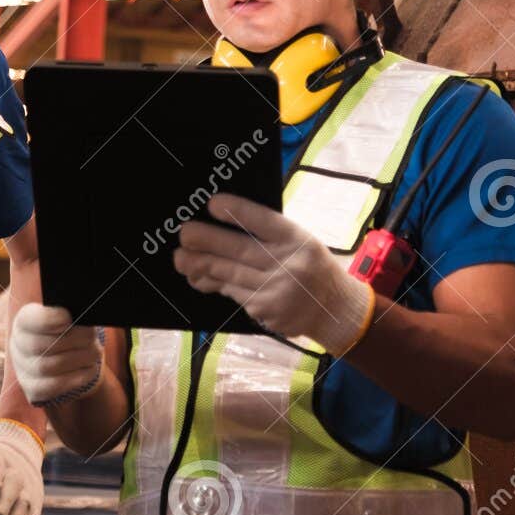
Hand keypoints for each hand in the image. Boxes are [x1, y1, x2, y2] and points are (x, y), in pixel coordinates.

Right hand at [9, 304, 102, 406]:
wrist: (65, 356)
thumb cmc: (70, 330)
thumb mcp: (69, 316)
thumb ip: (71, 313)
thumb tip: (78, 317)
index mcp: (25, 320)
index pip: (29, 319)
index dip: (48, 319)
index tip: (68, 318)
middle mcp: (18, 344)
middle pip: (40, 345)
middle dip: (71, 340)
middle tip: (92, 337)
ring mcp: (23, 369)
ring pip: (47, 367)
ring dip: (77, 359)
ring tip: (94, 352)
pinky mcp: (33, 389)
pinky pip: (52, 387)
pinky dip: (75, 378)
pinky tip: (90, 368)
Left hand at [174, 193, 374, 353]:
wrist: (333, 310)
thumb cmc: (310, 266)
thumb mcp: (300, 242)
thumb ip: (268, 234)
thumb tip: (222, 224)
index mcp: (297, 239)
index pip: (264, 221)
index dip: (237, 212)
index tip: (212, 204)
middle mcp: (288, 264)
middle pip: (240, 250)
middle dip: (207, 241)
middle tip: (184, 233)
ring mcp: (276, 291)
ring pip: (230, 275)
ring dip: (201, 266)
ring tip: (180, 258)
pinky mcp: (266, 311)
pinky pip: (234, 294)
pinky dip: (215, 284)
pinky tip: (199, 277)